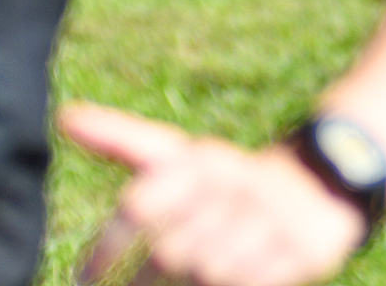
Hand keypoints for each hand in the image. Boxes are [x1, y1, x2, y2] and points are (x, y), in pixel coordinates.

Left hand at [61, 103, 365, 285]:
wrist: (320, 183)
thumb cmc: (224, 180)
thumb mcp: (180, 155)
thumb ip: (121, 139)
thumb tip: (65, 116)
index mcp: (201, 162)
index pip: (139, 206)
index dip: (104, 249)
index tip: (84, 280)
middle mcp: (237, 185)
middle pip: (169, 252)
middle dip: (141, 284)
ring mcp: (272, 219)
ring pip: (206, 273)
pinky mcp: (303, 250)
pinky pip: (249, 283)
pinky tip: (215, 285)